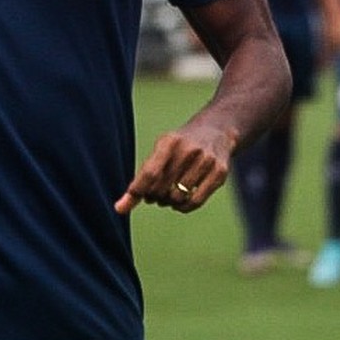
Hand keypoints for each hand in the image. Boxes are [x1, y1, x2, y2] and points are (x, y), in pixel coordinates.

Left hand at [114, 120, 236, 215]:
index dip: (137, 191)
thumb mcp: (160, 152)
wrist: (216, 130)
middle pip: (162, 188)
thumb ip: (141, 179)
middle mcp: (188, 150)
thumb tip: (119, 209)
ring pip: (178, 197)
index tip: (125, 204)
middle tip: (155, 195)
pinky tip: (180, 203)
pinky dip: (183, 207)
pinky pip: (195, 201)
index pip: (150, 173)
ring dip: (169, 202)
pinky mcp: (220, 172)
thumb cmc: (180, 146)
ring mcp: (206, 161)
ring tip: (168, 196)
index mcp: (169, 142)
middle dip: (154, 196)